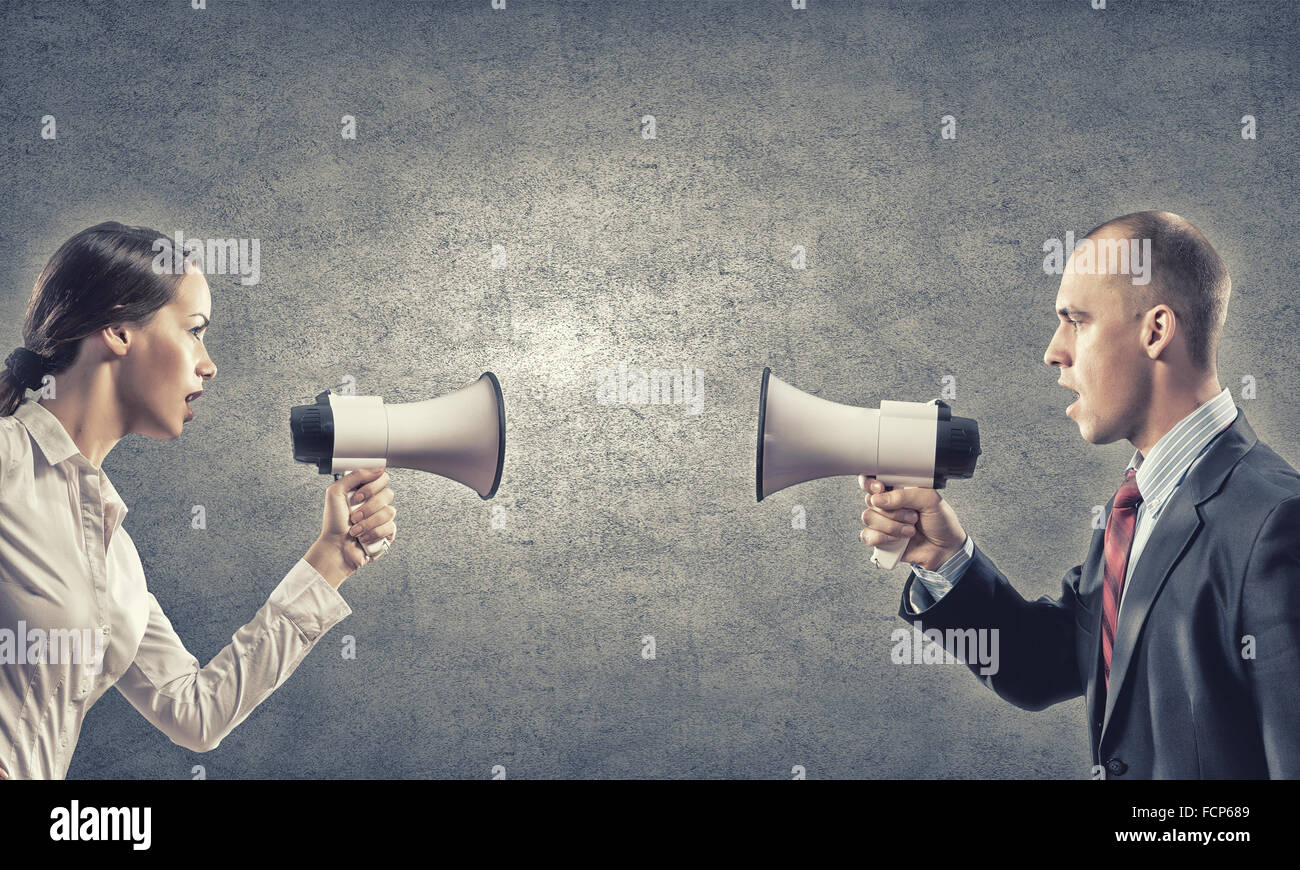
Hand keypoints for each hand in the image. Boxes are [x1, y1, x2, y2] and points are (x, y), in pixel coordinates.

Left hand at [307, 467, 396, 586]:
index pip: (381, 478)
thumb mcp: (335, 492)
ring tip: (356, 529)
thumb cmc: (333, 524)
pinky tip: (364, 537)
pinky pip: (391, 527)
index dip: (371, 487)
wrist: (335, 549)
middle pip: (388, 494)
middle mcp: (374, 503)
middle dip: (368, 507)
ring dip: (368, 523)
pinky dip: (374, 533)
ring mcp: (382, 518)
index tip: (357, 497)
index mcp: (364, 491)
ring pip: (389, 512)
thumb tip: (379, 469)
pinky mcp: (387, 532)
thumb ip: (355, 476)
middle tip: (355, 515)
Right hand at [858, 475, 966, 571]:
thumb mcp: (931, 500)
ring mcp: (882, 522)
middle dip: (892, 511)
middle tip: (912, 515)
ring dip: (892, 526)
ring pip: (868, 518)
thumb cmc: (941, 522)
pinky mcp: (880, 539)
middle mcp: (888, 505)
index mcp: (898, 490)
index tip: (880, 488)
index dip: (870, 483)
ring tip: (910, 529)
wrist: (946, 549)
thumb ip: (905, 495)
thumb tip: (880, 498)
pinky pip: (868, 536)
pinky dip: (884, 538)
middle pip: (870, 500)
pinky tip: (898, 539)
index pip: (872, 480)